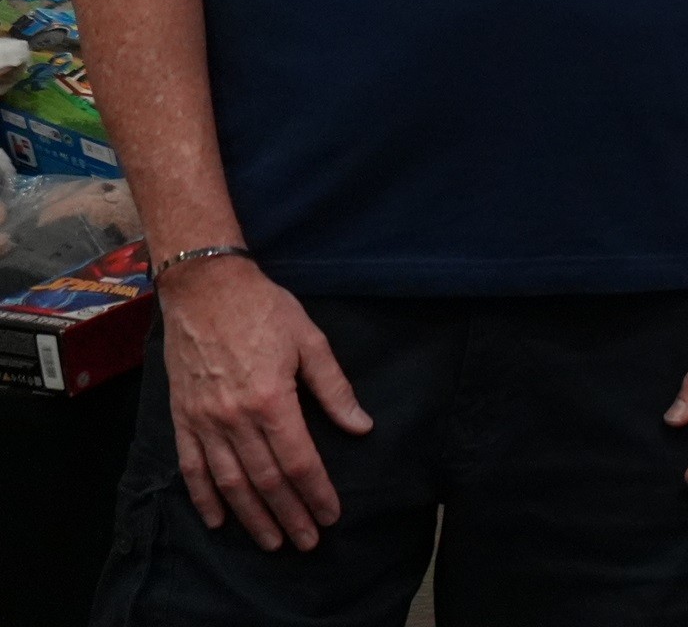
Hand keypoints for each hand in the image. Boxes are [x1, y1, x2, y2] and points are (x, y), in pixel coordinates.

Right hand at [156, 252, 370, 550]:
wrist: (204, 289)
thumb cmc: (264, 310)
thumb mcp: (310, 341)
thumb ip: (334, 389)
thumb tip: (360, 426)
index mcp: (271, 399)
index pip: (298, 460)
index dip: (316, 492)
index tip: (331, 514)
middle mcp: (234, 418)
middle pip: (265, 480)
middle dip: (288, 514)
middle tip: (307, 541)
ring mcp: (204, 420)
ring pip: (229, 481)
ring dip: (251, 516)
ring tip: (271, 541)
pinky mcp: (183, 417)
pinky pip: (191, 467)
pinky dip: (204, 497)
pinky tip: (218, 519)